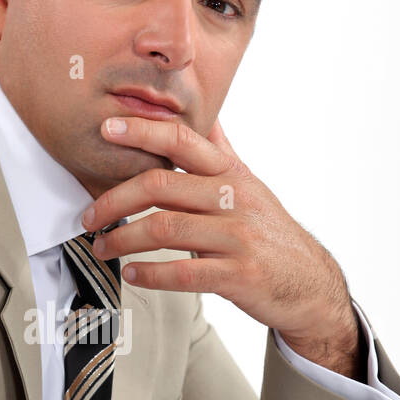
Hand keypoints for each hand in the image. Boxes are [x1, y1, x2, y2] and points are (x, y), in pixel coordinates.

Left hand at [82, 116, 361, 375]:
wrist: (311, 284)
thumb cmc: (271, 233)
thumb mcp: (251, 186)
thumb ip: (222, 153)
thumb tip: (207, 115)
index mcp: (231, 174)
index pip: (183, 141)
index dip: (143, 131)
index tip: (108, 129)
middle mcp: (234, 199)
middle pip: (161, 186)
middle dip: (114, 199)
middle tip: (89, 216)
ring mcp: (237, 237)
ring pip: (165, 228)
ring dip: (123, 238)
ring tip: (102, 246)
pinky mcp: (239, 275)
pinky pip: (184, 272)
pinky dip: (150, 273)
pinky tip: (132, 274)